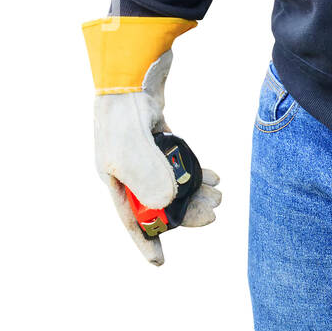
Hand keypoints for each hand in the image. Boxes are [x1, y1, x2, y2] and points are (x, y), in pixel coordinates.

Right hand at [83, 17, 219, 264]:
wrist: (132, 67)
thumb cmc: (126, 111)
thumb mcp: (133, 153)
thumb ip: (148, 182)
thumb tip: (167, 205)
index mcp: (113, 177)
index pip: (130, 218)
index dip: (145, 242)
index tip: (160, 263)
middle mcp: (126, 167)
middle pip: (158, 202)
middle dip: (185, 213)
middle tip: (213, 217)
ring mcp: (141, 149)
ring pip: (172, 181)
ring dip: (195, 192)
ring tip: (219, 195)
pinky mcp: (157, 133)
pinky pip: (178, 161)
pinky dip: (195, 170)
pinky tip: (213, 175)